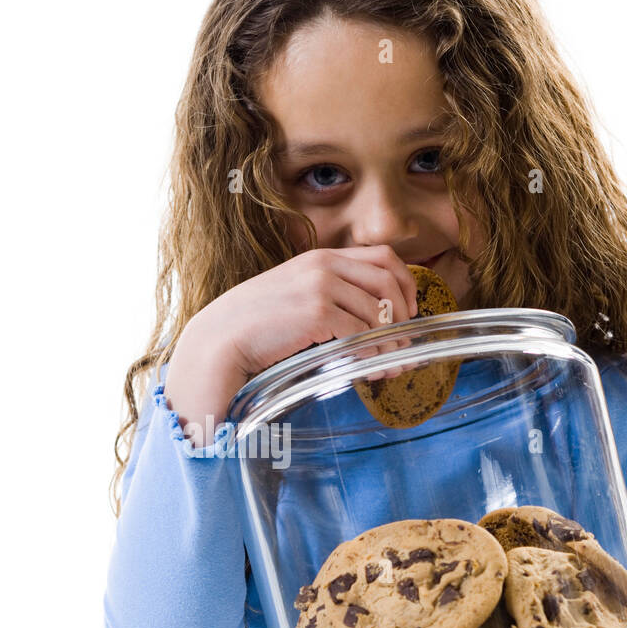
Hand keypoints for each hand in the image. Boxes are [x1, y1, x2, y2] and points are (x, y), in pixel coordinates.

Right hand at [163, 246, 418, 442]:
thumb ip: (327, 293)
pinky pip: (361, 334)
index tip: (407, 310)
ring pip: (378, 312)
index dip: (405, 283)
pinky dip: (372, 355)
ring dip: (390, 343)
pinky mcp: (316, 314)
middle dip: (404, 313)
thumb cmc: (254, 325)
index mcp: (320, 257)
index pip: (383, 257)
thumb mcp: (293, 293)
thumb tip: (369, 317)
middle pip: (389, 280)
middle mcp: (323, 265)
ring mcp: (320, 287)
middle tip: (404, 341)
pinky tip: (369, 370)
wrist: (220, 339)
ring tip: (388, 366)